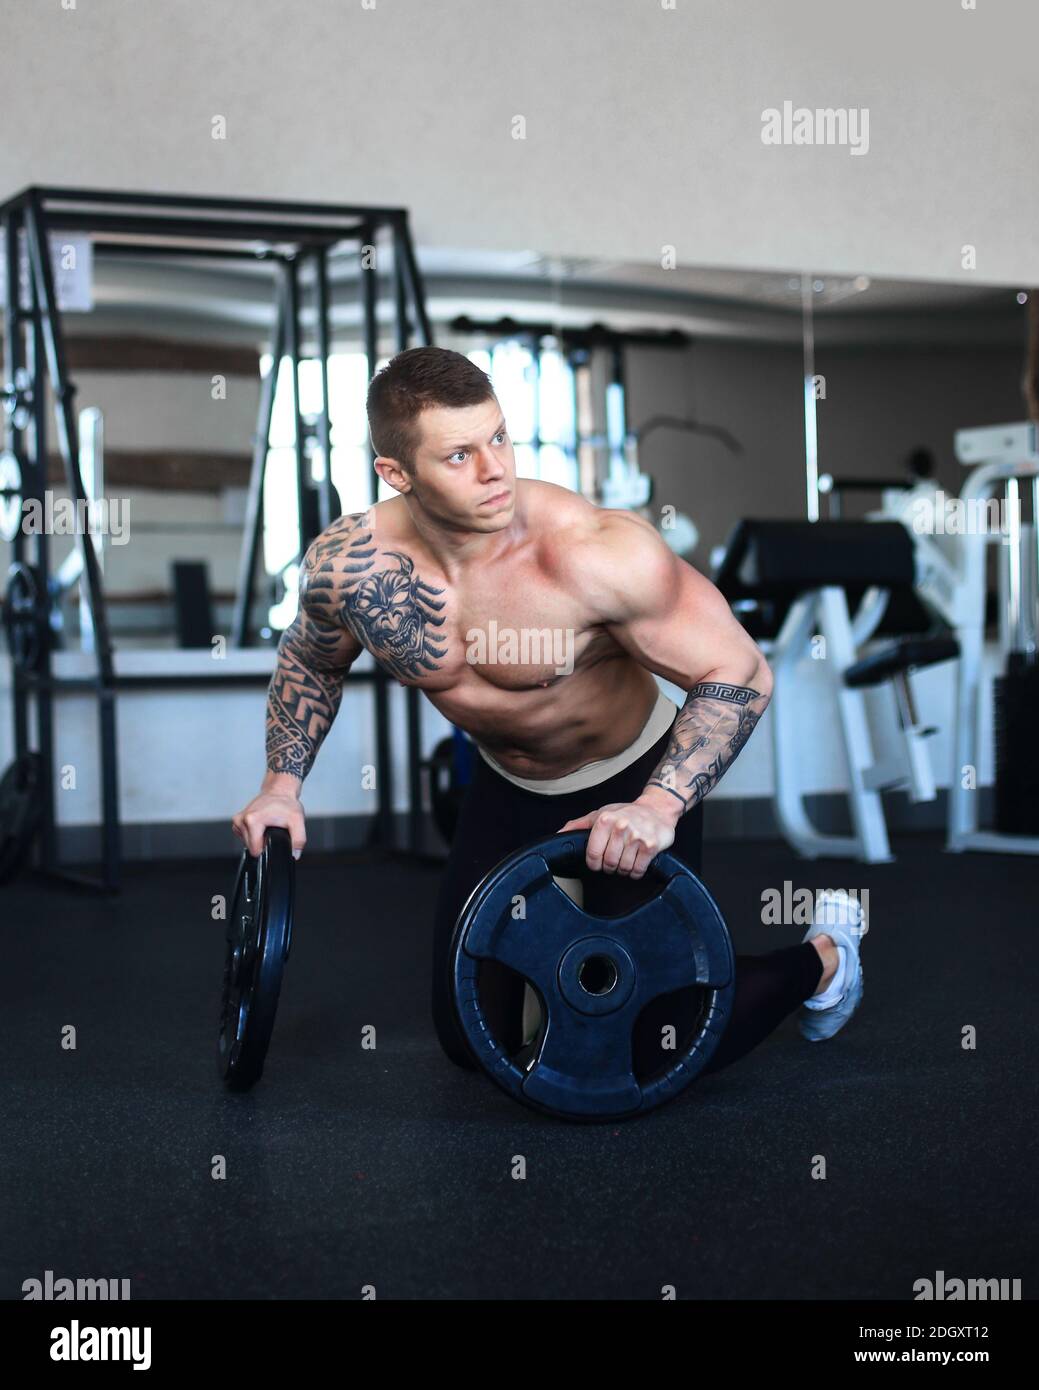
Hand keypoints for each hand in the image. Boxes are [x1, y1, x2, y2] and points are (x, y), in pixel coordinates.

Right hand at [231, 790, 306, 858]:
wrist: (279, 791)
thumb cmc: (286, 803)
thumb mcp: (297, 821)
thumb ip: (298, 839)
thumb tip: (295, 854)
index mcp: (252, 820)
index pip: (255, 849)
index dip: (267, 848)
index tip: (274, 838)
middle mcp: (242, 819)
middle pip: (251, 847)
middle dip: (263, 842)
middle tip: (272, 830)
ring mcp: (238, 820)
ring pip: (247, 842)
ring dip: (258, 838)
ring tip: (268, 826)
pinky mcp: (237, 821)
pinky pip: (244, 836)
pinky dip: (253, 834)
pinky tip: (261, 826)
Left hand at [558, 798, 677, 878]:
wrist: (657, 809)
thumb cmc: (626, 813)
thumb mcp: (600, 814)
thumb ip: (579, 825)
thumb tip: (559, 835)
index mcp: (604, 820)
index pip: (593, 854)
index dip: (594, 863)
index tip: (598, 862)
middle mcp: (620, 826)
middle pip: (609, 863)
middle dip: (610, 867)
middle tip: (615, 860)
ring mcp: (637, 836)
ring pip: (623, 868)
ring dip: (624, 870)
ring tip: (626, 859)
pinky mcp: (651, 846)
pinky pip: (638, 870)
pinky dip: (636, 872)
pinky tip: (636, 862)